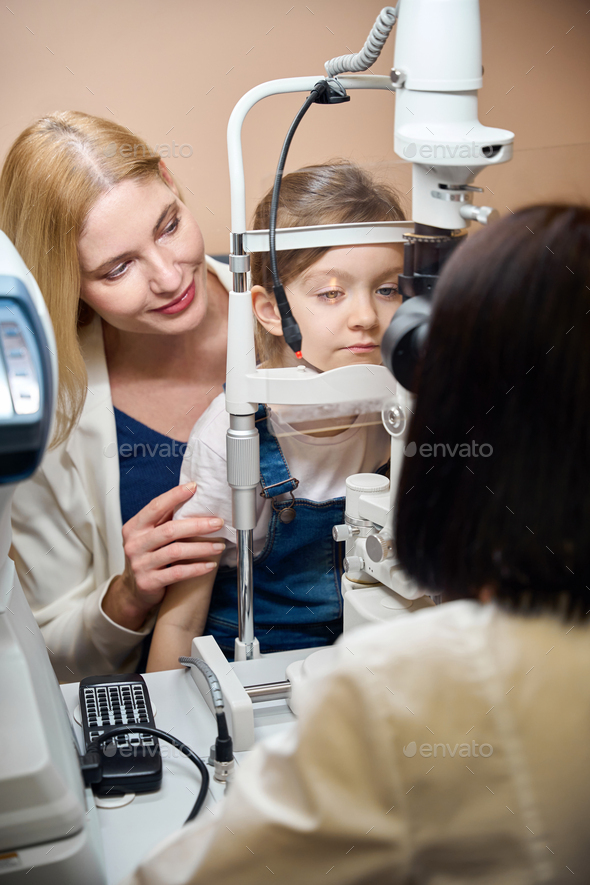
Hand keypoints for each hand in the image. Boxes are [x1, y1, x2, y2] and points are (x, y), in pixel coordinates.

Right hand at [102, 482, 223, 630]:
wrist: (134, 590)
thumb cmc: (147, 556)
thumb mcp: (149, 534)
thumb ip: (164, 518)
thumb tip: (191, 494)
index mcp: (134, 527)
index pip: (155, 507)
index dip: (174, 496)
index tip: (194, 487)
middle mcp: (135, 544)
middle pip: (170, 530)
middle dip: (197, 525)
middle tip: (218, 523)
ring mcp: (140, 564)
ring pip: (176, 551)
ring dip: (201, 547)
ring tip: (219, 546)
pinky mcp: (148, 582)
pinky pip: (177, 573)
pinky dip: (196, 568)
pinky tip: (210, 565)